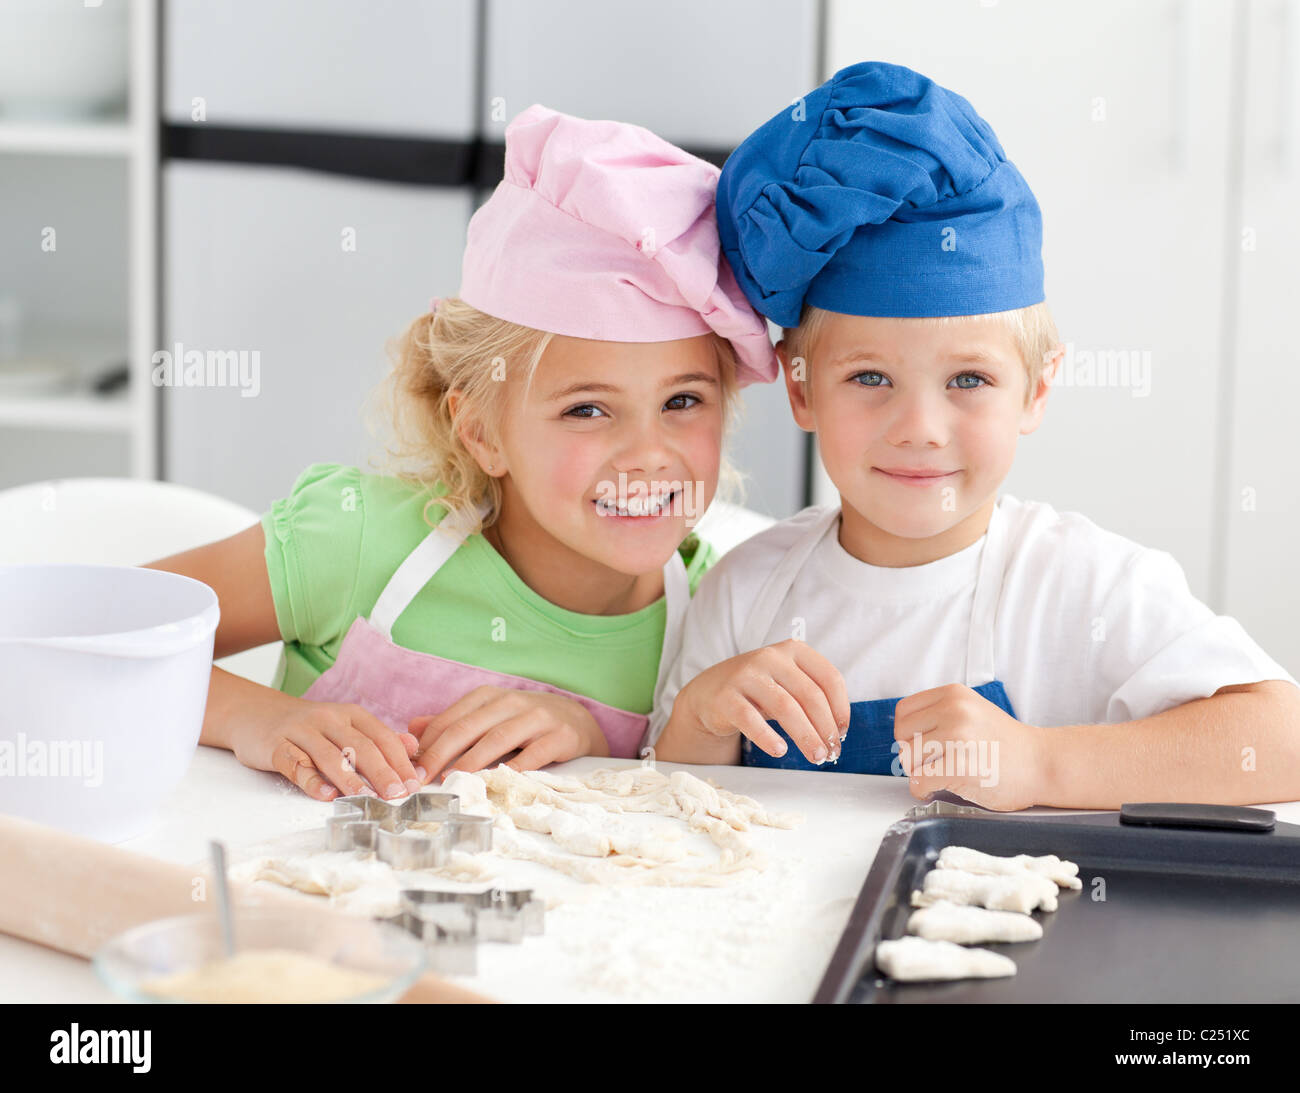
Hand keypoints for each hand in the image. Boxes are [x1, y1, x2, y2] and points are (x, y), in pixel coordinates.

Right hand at [228, 698, 422, 801]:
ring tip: (367, 798)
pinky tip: (325, 794)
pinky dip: (311, 780)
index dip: (400, 761)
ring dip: (350, 779)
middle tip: (397, 794)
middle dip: (382, 772)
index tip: (414, 784)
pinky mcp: (276, 745)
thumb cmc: (309, 727)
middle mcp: (328, 719)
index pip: (382, 737)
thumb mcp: (345, 726)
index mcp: (350, 715)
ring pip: (329, 755)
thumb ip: (378, 738)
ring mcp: (300, 731)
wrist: (255, 713)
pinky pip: (295, 764)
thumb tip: (413, 748)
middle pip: (360, 746)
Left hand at [407, 686, 608, 782]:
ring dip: (472, 761)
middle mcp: (512, 702)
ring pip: (498, 738)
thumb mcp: (490, 716)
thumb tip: (412, 728)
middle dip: (442, 753)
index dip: (429, 743)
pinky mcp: (560, 736)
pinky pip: (534, 754)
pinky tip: (498, 782)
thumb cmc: (526, 722)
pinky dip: (514, 768)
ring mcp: (538, 718)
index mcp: (490, 697)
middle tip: (423, 777)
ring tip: (453, 780)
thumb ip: (453, 722)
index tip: (412, 767)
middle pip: (469, 727)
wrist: (578, 721)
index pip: (452, 718)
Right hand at [673, 639, 848, 763]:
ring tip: (815, 757)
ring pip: (785, 707)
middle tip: (831, 753)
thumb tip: (835, 734)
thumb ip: (811, 698)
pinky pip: (750, 719)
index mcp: (793, 650)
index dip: (841, 709)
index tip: (841, 733)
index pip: (829, 678)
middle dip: (825, 728)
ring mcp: (746, 675)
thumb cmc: (760, 691)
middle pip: (810, 695)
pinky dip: (768, 737)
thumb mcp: (787, 684)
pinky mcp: (725, 696)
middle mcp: (770, 657)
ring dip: (805, 736)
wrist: (710, 692)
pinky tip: (780, 751)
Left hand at [893, 684, 1045, 810]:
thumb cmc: (1006, 743)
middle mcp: (954, 711)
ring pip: (908, 760)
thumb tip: (902, 733)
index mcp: (954, 695)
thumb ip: (940, 714)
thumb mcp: (972, 710)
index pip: (903, 712)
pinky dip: (924, 790)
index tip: (922, 743)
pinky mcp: (960, 767)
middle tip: (935, 762)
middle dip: (914, 754)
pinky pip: (919, 782)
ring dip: (920, 772)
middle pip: (902, 737)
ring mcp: (957, 738)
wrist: (1043, 764)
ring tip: (942, 773)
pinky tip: (940, 788)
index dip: (908, 733)